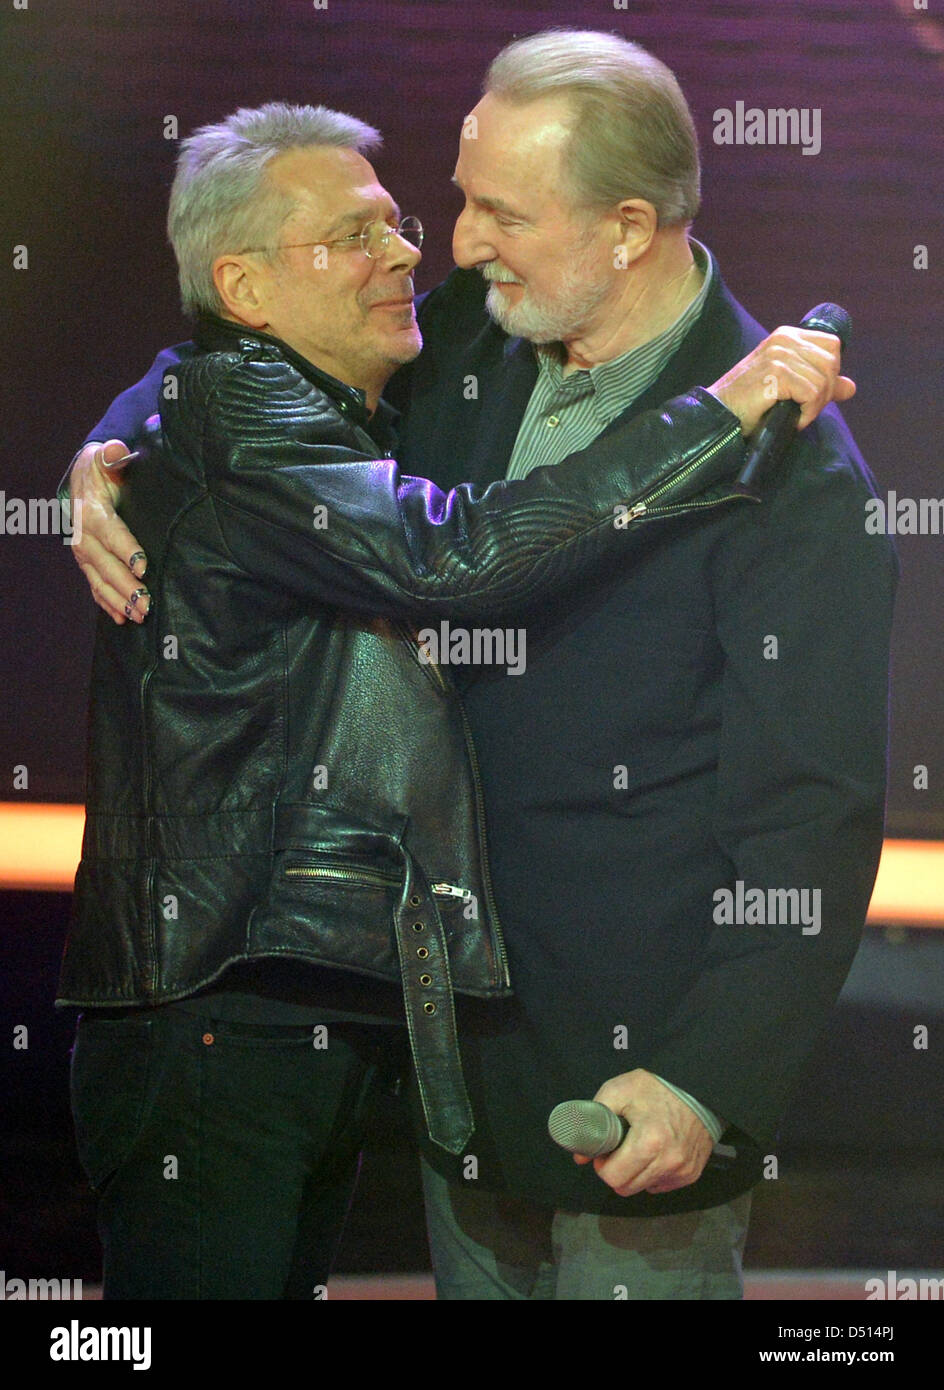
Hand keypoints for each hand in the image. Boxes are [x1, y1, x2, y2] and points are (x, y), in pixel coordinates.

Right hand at [69, 440, 148, 624]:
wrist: (81, 480)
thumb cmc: (101, 469)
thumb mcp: (106, 457)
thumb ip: (112, 455)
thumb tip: (116, 450)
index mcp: (92, 512)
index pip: (111, 533)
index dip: (126, 549)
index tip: (143, 566)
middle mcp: (84, 537)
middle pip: (106, 565)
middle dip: (126, 586)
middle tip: (147, 604)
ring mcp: (85, 554)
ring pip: (100, 581)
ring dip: (119, 601)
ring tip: (140, 616)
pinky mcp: (88, 564)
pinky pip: (96, 588)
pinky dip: (108, 604)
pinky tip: (123, 620)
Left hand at [572, 1069, 712, 1196]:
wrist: (698, 1089)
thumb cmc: (656, 1088)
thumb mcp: (619, 1090)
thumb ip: (594, 1118)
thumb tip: (580, 1155)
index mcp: (649, 1142)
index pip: (613, 1177)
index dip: (602, 1165)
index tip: (605, 1151)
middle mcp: (668, 1162)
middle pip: (626, 1188)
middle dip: (616, 1172)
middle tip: (619, 1150)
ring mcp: (682, 1171)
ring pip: (643, 1189)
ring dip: (635, 1173)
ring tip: (638, 1148)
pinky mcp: (691, 1174)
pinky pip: (660, 1185)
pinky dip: (652, 1174)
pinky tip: (655, 1152)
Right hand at [709, 326, 854, 435]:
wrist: (719, 415)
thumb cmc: (749, 403)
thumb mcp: (788, 388)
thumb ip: (820, 384)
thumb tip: (850, 388)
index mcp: (787, 336)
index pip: (832, 346)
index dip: (830, 373)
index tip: (813, 395)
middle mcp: (784, 339)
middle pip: (832, 363)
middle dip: (825, 393)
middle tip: (805, 411)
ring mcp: (780, 355)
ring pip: (823, 381)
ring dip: (815, 406)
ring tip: (796, 416)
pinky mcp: (777, 373)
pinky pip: (812, 394)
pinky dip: (807, 413)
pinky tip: (793, 419)